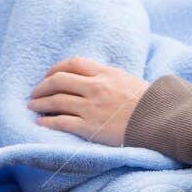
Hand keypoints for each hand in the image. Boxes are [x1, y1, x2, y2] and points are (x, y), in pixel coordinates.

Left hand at [28, 57, 147, 146]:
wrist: (160, 121)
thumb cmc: (148, 102)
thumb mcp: (128, 80)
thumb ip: (108, 77)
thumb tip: (89, 79)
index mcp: (107, 74)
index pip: (74, 63)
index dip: (56, 68)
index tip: (49, 75)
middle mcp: (96, 88)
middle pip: (59, 81)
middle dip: (42, 86)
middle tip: (35, 93)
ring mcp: (91, 108)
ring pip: (55, 101)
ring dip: (40, 104)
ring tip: (32, 106)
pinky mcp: (89, 127)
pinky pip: (60, 123)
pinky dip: (47, 122)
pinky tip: (40, 123)